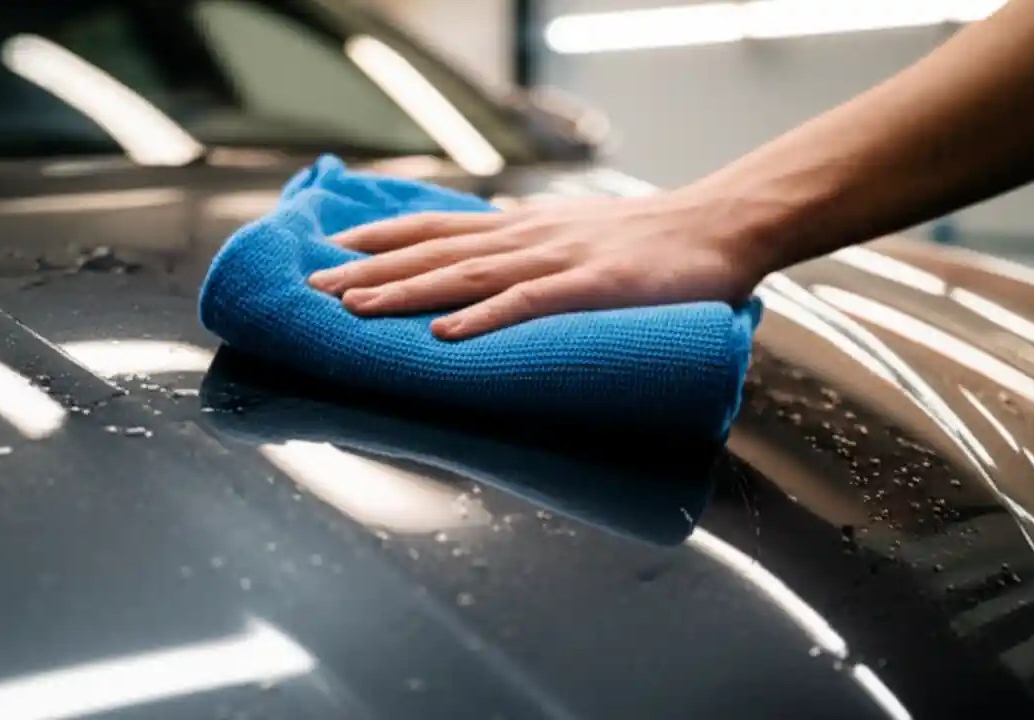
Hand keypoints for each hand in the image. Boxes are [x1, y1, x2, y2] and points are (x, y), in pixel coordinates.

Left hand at [307, 192, 768, 339]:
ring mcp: (558, 259)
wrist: (718, 226)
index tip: (334, 251)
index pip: (439, 226)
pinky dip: (483, 318)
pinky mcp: (592, 286)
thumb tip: (492, 247)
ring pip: (467, 274)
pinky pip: (527, 303)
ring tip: (356, 310)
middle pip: (436, 252)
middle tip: (315, 290)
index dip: (383, 237)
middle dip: (372, 271)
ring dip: (408, 292)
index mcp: (525, 225)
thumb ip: (533, 239)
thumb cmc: (652, 237)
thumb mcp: (578, 229)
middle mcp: (528, 236)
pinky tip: (445, 336)